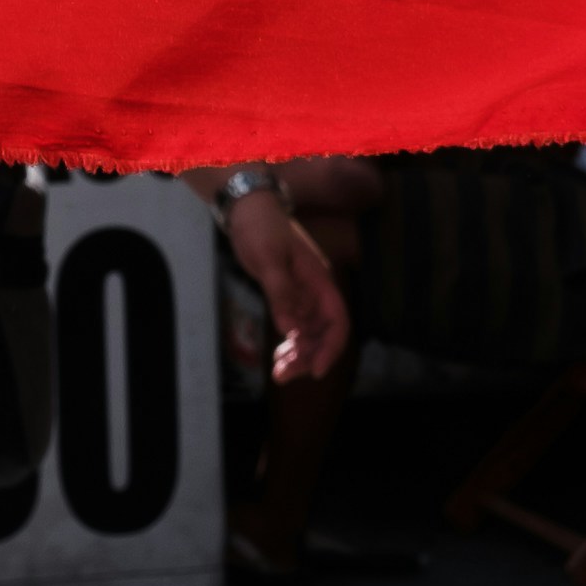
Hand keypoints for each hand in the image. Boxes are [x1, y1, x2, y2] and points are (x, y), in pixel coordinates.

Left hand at [222, 192, 350, 385]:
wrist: (247, 210)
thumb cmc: (260, 228)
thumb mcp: (268, 259)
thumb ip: (280, 292)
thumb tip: (289, 327)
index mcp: (319, 281)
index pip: (337, 320)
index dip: (331, 347)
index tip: (317, 370)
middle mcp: (315, 291)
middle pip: (323, 333)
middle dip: (308, 357)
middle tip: (283, 376)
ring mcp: (302, 294)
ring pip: (309, 333)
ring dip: (298, 354)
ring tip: (279, 373)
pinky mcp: (286, 295)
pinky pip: (294, 326)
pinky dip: (290, 343)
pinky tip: (279, 357)